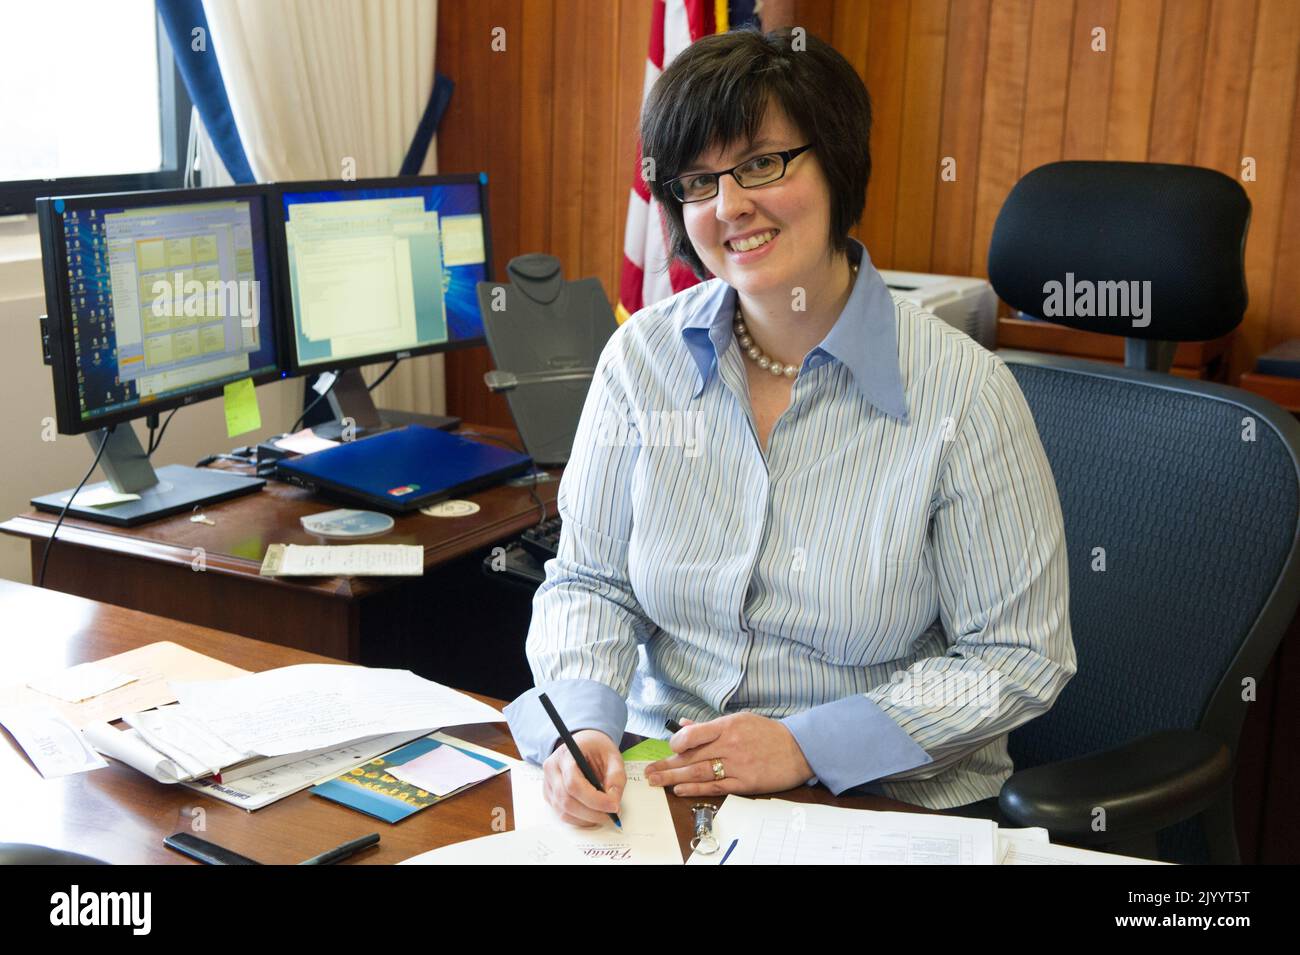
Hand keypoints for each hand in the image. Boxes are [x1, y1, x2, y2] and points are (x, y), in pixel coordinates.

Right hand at [542, 729, 625, 827]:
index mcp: (565, 755)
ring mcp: (547, 784)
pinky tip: (593, 814)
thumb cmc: (596, 748)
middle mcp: (551, 770)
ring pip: (564, 811)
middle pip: (567, 800)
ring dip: (587, 818)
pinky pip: (563, 814)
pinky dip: (580, 819)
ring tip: (605, 814)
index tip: (613, 806)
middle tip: (612, 815)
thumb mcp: (613, 756)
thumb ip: (616, 777)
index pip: (573, 783)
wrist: (583, 744)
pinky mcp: (549, 796)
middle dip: (592, 813)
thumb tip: (613, 803)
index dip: (594, 799)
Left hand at [645, 713, 813, 796]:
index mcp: (728, 726)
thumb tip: (684, 725)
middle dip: (667, 764)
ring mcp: (738, 765)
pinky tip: (681, 790)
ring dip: (675, 778)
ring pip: (699, 772)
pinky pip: (716, 787)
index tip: (668, 749)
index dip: (677, 743)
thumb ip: (710, 726)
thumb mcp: (740, 721)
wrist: (798, 748)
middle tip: (649, 772)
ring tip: (657, 781)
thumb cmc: (767, 733)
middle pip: (692, 756)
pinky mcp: (745, 783)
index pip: (694, 734)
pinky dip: (696, 789)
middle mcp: (730, 745)